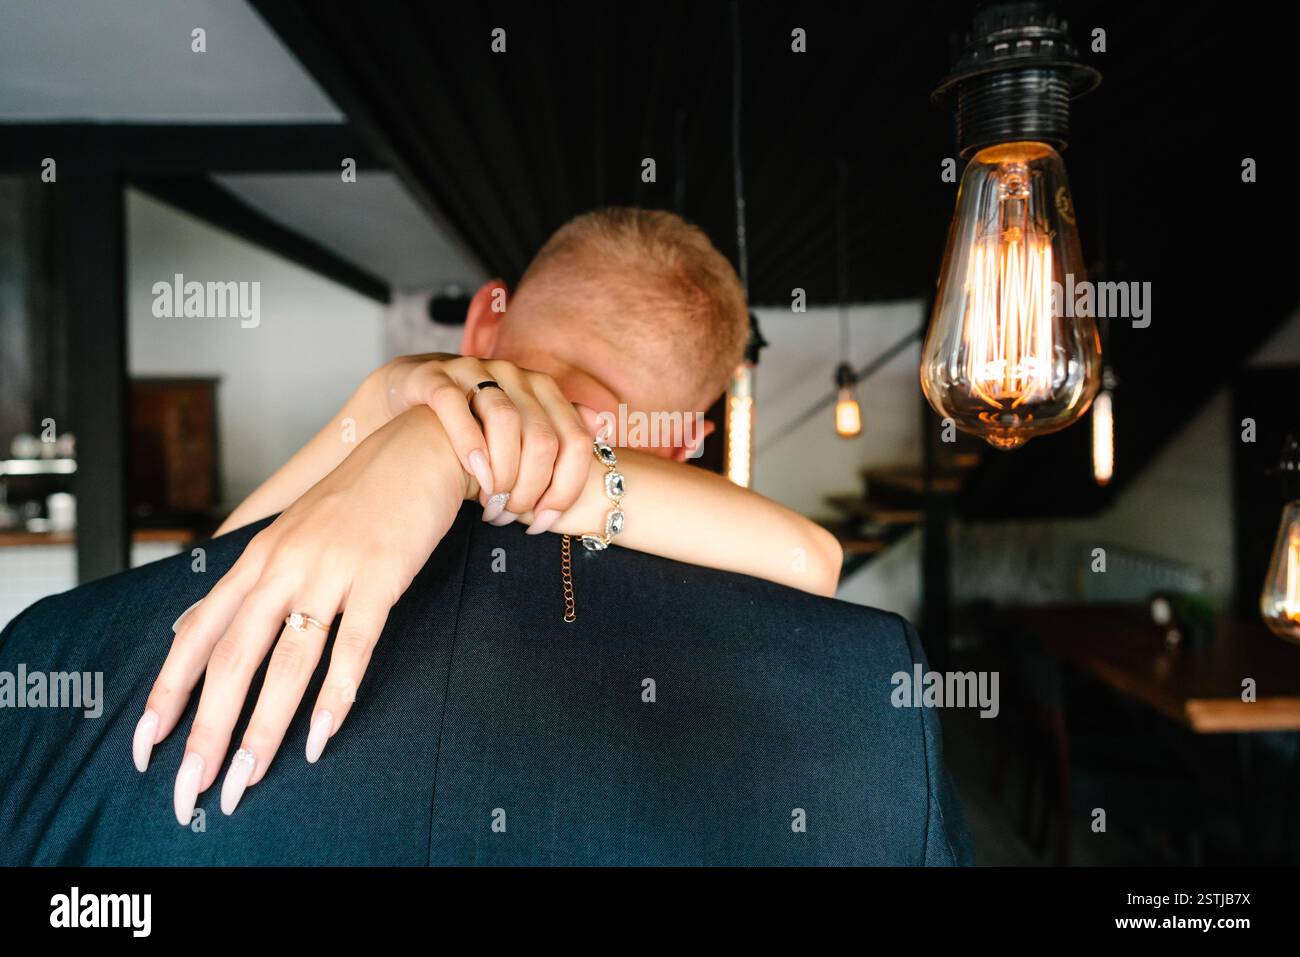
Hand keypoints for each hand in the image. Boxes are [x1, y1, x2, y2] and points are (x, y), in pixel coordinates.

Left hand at [136, 408, 469, 822]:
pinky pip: (353, 645)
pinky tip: (321, 737)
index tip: (145, 747)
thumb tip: (188, 628)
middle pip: (234, 658)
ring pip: (286, 660)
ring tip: (247, 778)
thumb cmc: (358, 496)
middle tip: (192, 787)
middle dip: (209, 729)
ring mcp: (330, 569)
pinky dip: (336, 695)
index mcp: (258, 558)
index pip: (198, 635)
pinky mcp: (379, 574)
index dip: (168, 692)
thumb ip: (243, 583)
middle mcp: (283, 564)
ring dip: (264, 727)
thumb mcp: (289, 533)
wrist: (418, 447)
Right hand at [371, 354, 598, 531]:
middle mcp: (514, 376)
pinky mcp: (436, 378)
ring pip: (504, 421)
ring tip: (492, 506)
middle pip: (542, 438)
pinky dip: (468, 443)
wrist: (416, 389)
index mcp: (543, 388)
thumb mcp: (522, 426)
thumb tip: (605, 429)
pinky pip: (455, 406)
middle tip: (512, 517)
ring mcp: (474, 372)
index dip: (565, 488)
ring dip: (502, 472)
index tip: (545, 521)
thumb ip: (560, 430)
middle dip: (530, 488)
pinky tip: (474, 473)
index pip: (575, 441)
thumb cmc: (477, 420)